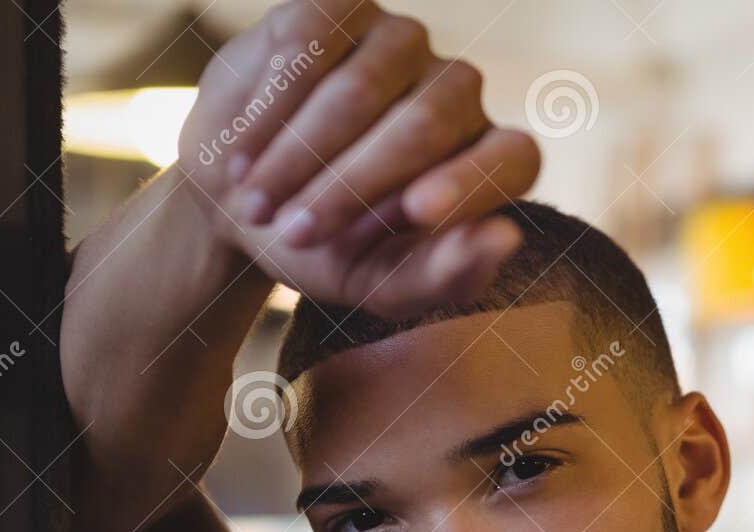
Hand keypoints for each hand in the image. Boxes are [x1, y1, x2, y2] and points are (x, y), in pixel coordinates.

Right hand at [174, 0, 538, 316]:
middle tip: (297, 234)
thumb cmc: (331, 250)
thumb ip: (447, 275)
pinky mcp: (340, 10)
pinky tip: (242, 152)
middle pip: (424, 126)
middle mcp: (458, 91)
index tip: (417, 212)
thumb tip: (507, 238)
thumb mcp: (386, 283)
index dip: (469, 181)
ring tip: (255, 205)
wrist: (242, 202)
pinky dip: (269, 110)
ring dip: (298, 156)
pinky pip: (308, 48)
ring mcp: (401, 44)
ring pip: (360, 89)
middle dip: (350, 188)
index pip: (512, 158)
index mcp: (490, 158)